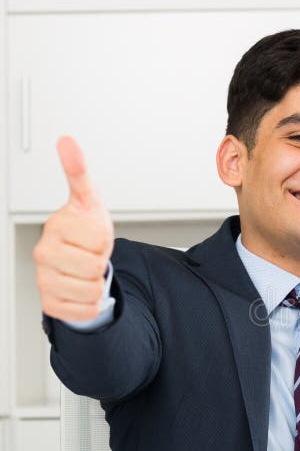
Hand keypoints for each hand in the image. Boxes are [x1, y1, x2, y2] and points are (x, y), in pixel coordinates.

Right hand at [33, 137, 113, 321]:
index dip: (105, 239)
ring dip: (97, 282)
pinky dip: (92, 304)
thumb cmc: (84, 230)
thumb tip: (66, 141)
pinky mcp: (50, 302)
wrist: (80, 260)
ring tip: (87, 270)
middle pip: (95, 267)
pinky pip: (84, 309)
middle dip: (101, 261)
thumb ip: (78, 171)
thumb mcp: (89, 200)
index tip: (93, 234)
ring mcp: (43, 278)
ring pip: (91, 290)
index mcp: (54, 227)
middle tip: (91, 253)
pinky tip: (82, 289)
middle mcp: (43, 253)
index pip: (98, 240)